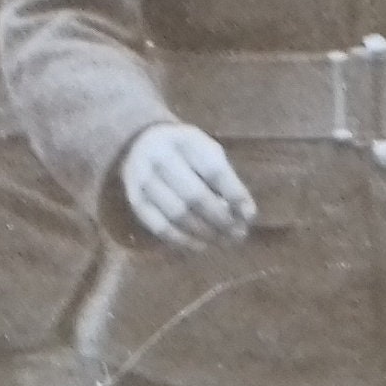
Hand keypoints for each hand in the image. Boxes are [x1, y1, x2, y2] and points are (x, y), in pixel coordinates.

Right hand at [119, 122, 255, 250]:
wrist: (140, 144)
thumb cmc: (186, 152)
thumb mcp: (206, 152)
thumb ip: (225, 180)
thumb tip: (244, 214)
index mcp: (185, 141)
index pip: (214, 171)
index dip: (234, 195)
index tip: (250, 215)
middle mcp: (160, 158)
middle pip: (194, 195)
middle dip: (220, 219)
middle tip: (238, 234)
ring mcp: (143, 180)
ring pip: (177, 214)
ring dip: (204, 233)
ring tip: (224, 241)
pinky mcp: (135, 200)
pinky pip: (159, 226)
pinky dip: (183, 240)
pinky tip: (201, 245)